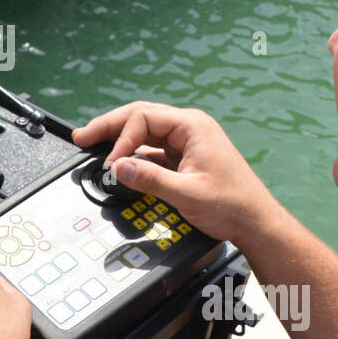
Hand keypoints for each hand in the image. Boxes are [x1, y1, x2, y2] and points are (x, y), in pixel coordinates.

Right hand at [72, 102, 279, 244]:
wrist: (255, 221)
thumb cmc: (232, 205)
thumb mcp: (187, 193)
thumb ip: (150, 179)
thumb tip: (118, 167)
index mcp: (192, 126)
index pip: (144, 119)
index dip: (122, 140)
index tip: (111, 165)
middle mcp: (189, 128)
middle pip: (140, 117)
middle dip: (110, 126)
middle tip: (82, 137)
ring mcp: (187, 142)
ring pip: (144, 131)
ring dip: (119, 138)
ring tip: (92, 143)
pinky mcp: (184, 158)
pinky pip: (152, 148)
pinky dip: (132, 153)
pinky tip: (118, 161)